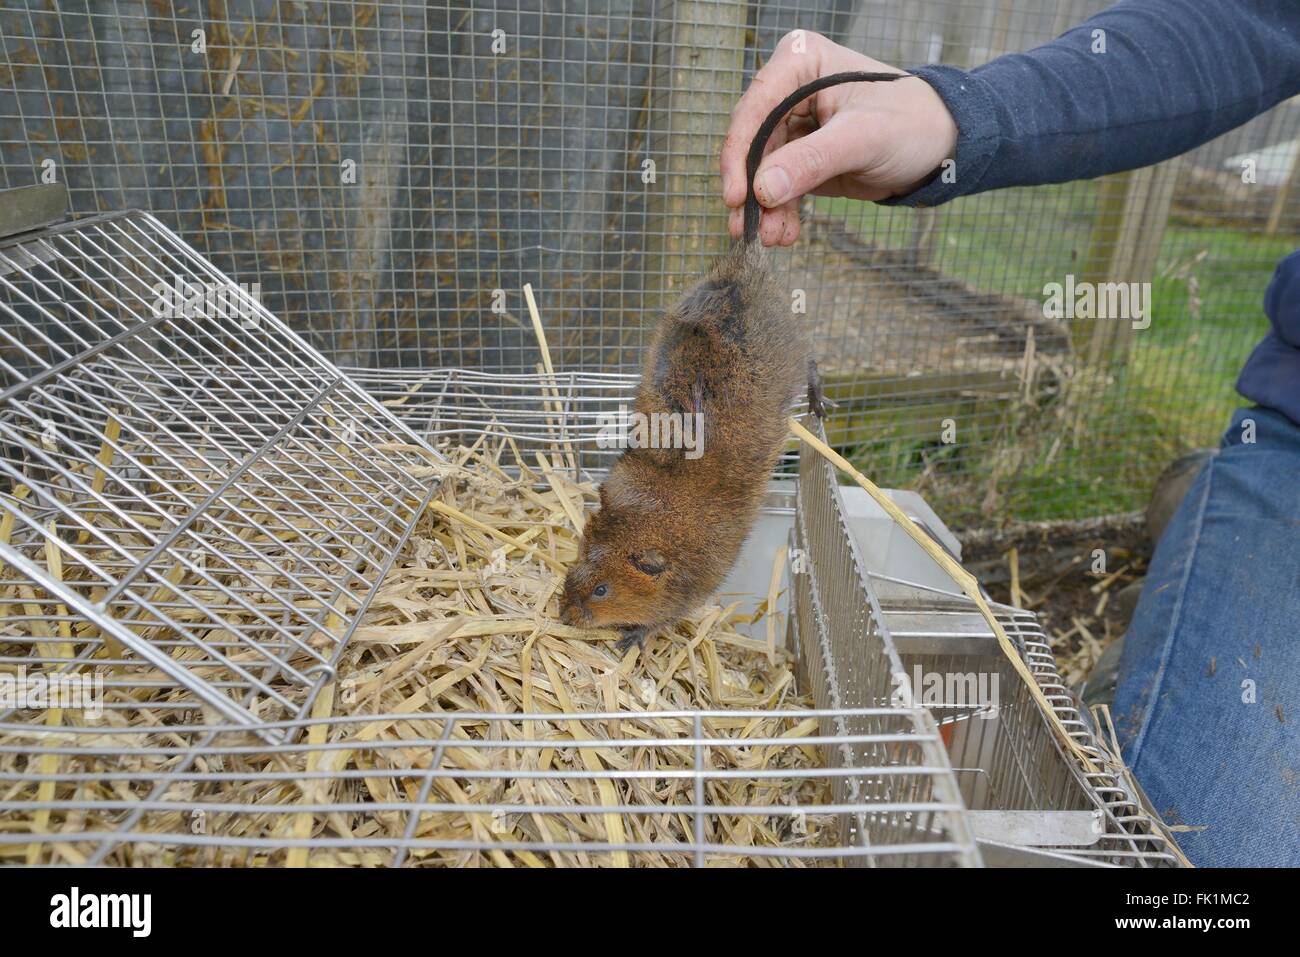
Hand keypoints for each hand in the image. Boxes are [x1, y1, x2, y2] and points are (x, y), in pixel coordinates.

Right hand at [720, 31, 958, 245]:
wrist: (941, 145)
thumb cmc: (913, 123)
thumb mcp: (863, 139)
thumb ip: (812, 161)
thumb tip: (763, 188)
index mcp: (801, 63)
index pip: (755, 108)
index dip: (740, 154)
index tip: (737, 196)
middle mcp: (790, 89)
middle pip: (752, 143)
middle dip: (752, 190)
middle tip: (749, 229)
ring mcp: (793, 124)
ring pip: (761, 170)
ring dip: (764, 209)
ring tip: (772, 239)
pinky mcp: (801, 155)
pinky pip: (779, 186)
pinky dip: (779, 212)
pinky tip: (784, 234)